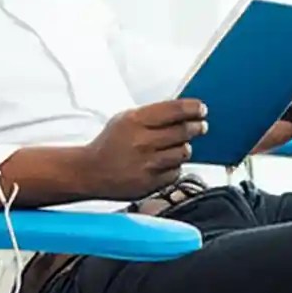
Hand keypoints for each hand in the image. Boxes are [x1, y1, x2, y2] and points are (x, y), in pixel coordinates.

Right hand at [84, 99, 207, 199]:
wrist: (90, 172)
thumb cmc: (110, 144)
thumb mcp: (126, 119)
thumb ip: (153, 115)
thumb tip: (183, 111)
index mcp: (135, 121)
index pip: (175, 110)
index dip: (193, 109)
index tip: (201, 109)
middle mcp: (142, 142)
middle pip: (184, 131)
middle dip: (196, 127)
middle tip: (200, 126)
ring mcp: (147, 164)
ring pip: (184, 152)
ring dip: (184, 148)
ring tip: (178, 145)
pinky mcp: (151, 183)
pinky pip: (176, 172)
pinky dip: (174, 167)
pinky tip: (164, 163)